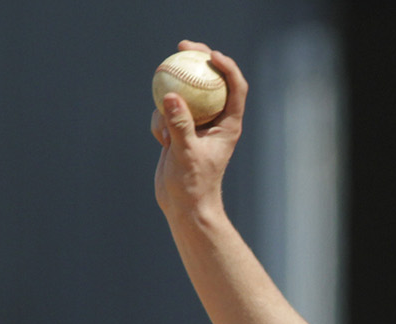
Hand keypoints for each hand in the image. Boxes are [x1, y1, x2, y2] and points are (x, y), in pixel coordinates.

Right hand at [152, 41, 248, 221]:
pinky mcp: (179, 129)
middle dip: (197, 60)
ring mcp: (196, 124)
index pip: (235, 86)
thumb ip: (179, 124)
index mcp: (229, 124)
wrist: (183, 206)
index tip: (210, 53)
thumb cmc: (193, 185)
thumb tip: (171, 96)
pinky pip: (166, 112)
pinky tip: (160, 142)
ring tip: (166, 134)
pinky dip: (159, 123)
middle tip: (182, 45)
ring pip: (182, 95)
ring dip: (168, 106)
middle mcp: (215, 120)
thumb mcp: (185, 153)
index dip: (227, 65)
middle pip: (210, 80)